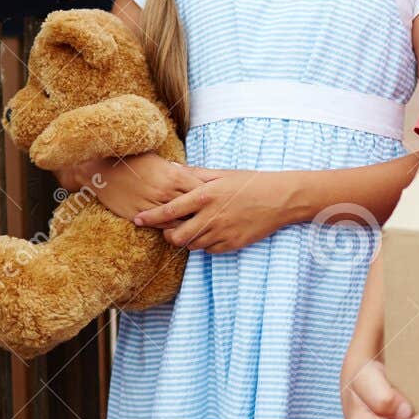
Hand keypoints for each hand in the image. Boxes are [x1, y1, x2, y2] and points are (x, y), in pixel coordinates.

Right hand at [74, 152, 205, 221]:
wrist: (103, 168)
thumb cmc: (134, 160)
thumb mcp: (160, 160)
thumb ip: (179, 171)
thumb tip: (195, 177)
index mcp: (175, 175)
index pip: (203, 190)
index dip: (211, 197)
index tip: (218, 202)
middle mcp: (166, 191)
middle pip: (195, 208)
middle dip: (205, 214)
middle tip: (214, 219)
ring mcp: (152, 205)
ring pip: (180, 222)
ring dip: (189, 226)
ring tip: (200, 229)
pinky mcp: (139, 216)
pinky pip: (161, 227)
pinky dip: (172, 230)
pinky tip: (179, 232)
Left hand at [133, 169, 305, 252]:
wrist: (280, 198)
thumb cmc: (251, 182)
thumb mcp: (222, 173)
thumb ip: (194, 173)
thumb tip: (171, 168)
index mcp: (205, 196)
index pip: (169, 211)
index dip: (150, 218)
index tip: (138, 220)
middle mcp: (211, 216)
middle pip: (176, 236)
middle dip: (168, 235)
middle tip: (169, 228)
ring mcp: (222, 232)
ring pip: (192, 245)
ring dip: (188, 239)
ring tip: (192, 228)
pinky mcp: (232, 244)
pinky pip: (210, 250)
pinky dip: (205, 244)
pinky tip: (210, 233)